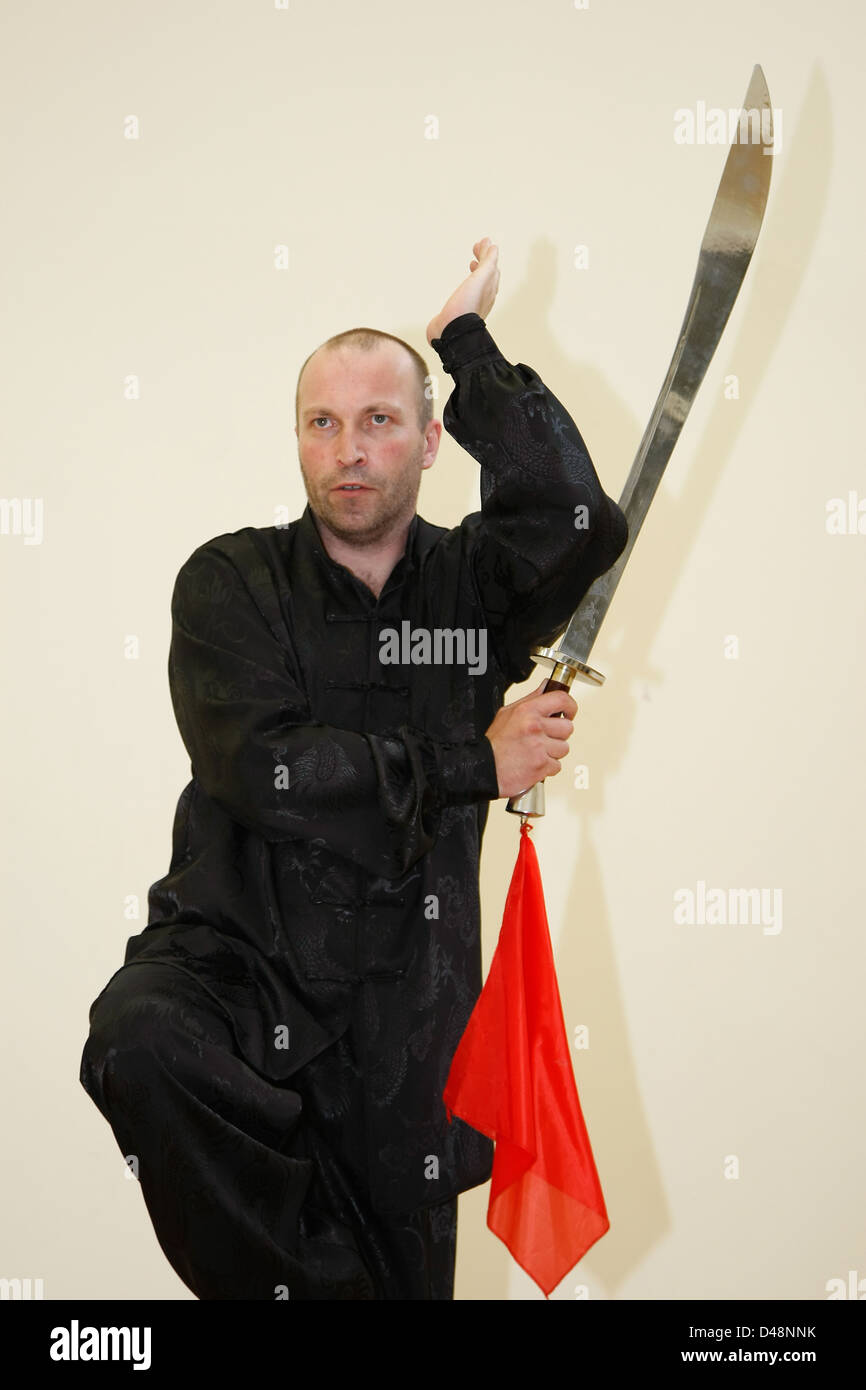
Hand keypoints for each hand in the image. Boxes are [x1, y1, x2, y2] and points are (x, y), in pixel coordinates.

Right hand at [426, 237, 500, 344]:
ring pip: (478, 283)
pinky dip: (467, 284)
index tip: (482, 242)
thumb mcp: (480, 279)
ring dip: (476, 271)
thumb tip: (493, 247)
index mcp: (489, 288)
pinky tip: (461, 287)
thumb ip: (488, 262)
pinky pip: (467, 293)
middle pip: (487, 274)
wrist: (451, 332)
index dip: (488, 252)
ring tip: (471, 264)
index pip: (493, 266)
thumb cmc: (466, 306)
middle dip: (483, 259)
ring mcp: (471, 304)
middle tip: (476, 248)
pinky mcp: (459, 311)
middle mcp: (483, 297)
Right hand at [484, 681, 577, 797]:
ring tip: (536, 752)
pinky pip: (557, 765)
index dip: (570, 706)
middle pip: (567, 727)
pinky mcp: (542, 766)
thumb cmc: (494, 743)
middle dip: (558, 734)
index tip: (569, 712)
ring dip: (553, 752)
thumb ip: (531, 699)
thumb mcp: (508, 713)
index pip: (561, 700)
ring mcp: (539, 747)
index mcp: (527, 711)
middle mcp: (534, 727)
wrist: (484, 768)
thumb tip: (547, 686)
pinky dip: (548, 767)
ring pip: (564, 748)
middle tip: (544, 738)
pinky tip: (534, 763)